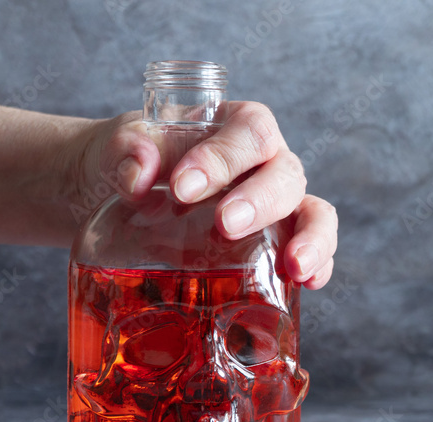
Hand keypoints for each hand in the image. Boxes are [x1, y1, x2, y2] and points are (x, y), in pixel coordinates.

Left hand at [71, 102, 336, 288]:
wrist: (114, 196)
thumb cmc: (129, 163)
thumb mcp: (117, 147)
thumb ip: (125, 152)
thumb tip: (138, 175)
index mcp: (236, 127)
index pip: (249, 132)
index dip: (225, 157)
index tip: (182, 187)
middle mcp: (267, 164)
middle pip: (286, 174)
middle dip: (260, 201)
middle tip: (225, 224)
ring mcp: (276, 207)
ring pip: (314, 213)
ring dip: (311, 239)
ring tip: (294, 266)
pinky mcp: (276, 245)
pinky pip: (313, 253)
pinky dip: (318, 267)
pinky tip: (307, 284)